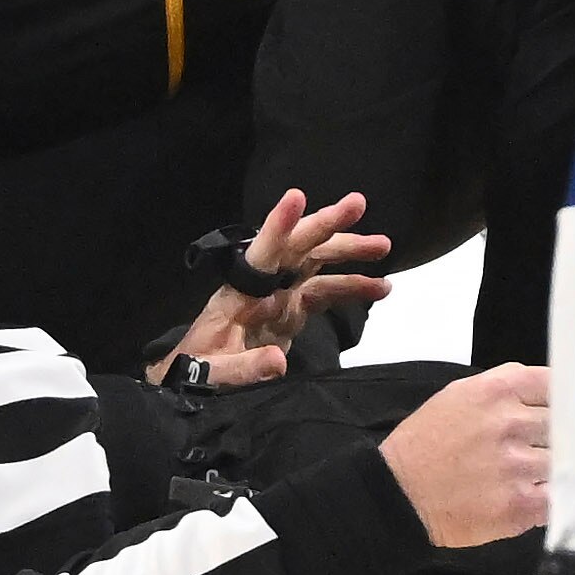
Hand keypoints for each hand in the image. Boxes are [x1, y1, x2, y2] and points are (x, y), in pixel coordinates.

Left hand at [159, 187, 394, 384]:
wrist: (188, 379)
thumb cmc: (195, 369)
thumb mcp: (212, 374)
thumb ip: (244, 368)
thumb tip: (280, 361)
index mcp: (239, 293)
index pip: (261, 254)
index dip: (278, 225)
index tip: (297, 195)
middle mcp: (261, 285)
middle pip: (296, 247)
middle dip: (326, 224)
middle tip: (358, 204)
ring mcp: (277, 295)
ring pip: (315, 263)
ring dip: (347, 251)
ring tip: (385, 246)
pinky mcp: (289, 312)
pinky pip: (324, 292)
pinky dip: (351, 287)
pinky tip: (380, 287)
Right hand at [379, 363, 552, 546]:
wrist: (399, 493)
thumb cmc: (425, 445)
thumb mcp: (459, 395)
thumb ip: (504, 390)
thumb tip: (542, 396)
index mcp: (497, 391)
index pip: (555, 385)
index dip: (560, 401)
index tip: (561, 412)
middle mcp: (510, 423)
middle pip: (563, 425)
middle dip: (553, 437)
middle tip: (538, 448)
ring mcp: (517, 465)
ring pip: (562, 462)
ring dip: (551, 470)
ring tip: (528, 476)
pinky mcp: (519, 504)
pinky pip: (557, 498)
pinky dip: (550, 499)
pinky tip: (534, 498)